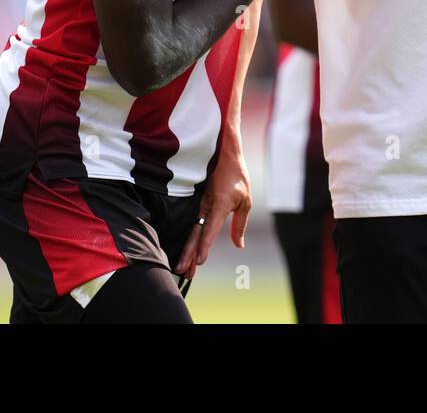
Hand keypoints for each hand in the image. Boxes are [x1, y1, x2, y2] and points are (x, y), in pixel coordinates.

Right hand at [174, 146, 251, 283]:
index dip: (204, 245)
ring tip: (181, 267)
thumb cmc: (237, 177)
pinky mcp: (196, 203)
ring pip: (191, 231)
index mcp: (218, 205)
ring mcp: (198, 205)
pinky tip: (183, 249)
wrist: (223, 153)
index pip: (209, 229)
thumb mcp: (245, 201)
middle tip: (184, 273)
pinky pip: (191, 224)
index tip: (200, 261)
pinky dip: (188, 238)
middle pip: (195, 234)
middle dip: (189, 255)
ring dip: (186, 249)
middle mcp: (205, 207)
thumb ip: (240, 224)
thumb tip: (239, 245)